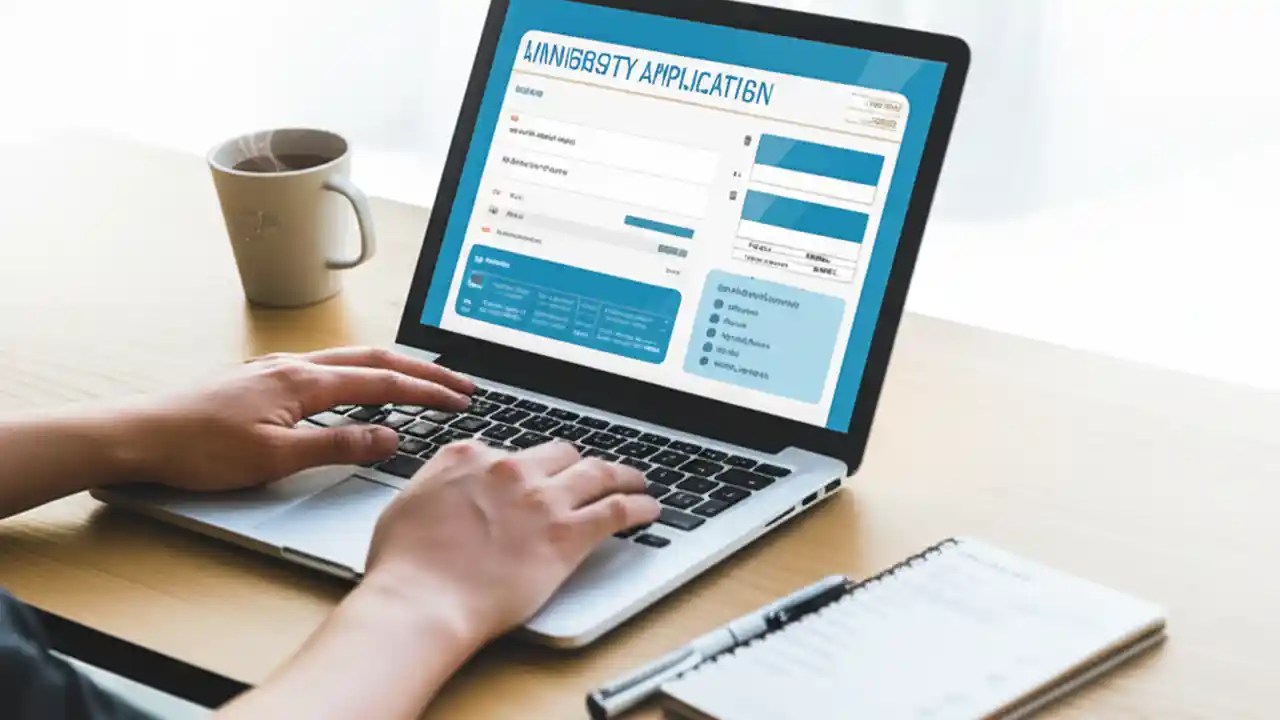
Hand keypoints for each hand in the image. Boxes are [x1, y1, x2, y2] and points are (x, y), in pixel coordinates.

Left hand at [121, 347, 472, 491]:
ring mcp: (277, 369)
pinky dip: (361, 374)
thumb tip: (389, 437)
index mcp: (304, 382)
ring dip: (393, 369)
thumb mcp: (275, 458)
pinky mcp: (264, 380)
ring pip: (351, 360)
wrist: (138, 435)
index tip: (461, 399)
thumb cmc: (198, 449)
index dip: (426, 392)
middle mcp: (294, 366)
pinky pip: (328, 368)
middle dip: (421, 371)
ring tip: (423, 381)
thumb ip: (337, 446)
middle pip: (374, 360)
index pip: (382, 383)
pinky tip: (360, 389)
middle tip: (458, 384)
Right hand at [365, 440, 660, 641]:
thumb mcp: (406, 503)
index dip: (528, 466)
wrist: (423, 600)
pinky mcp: (568, 534)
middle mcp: (511, 469)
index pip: (511, 449)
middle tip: (591, 474)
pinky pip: (616, 510)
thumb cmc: (405, 565)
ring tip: (635, 480)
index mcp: (469, 457)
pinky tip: (647, 508)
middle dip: (577, 464)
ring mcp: (543, 499)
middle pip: (561, 454)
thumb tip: (447, 484)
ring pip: (597, 473)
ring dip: (621, 475)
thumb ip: (436, 483)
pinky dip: (637, 505)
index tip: (536, 475)